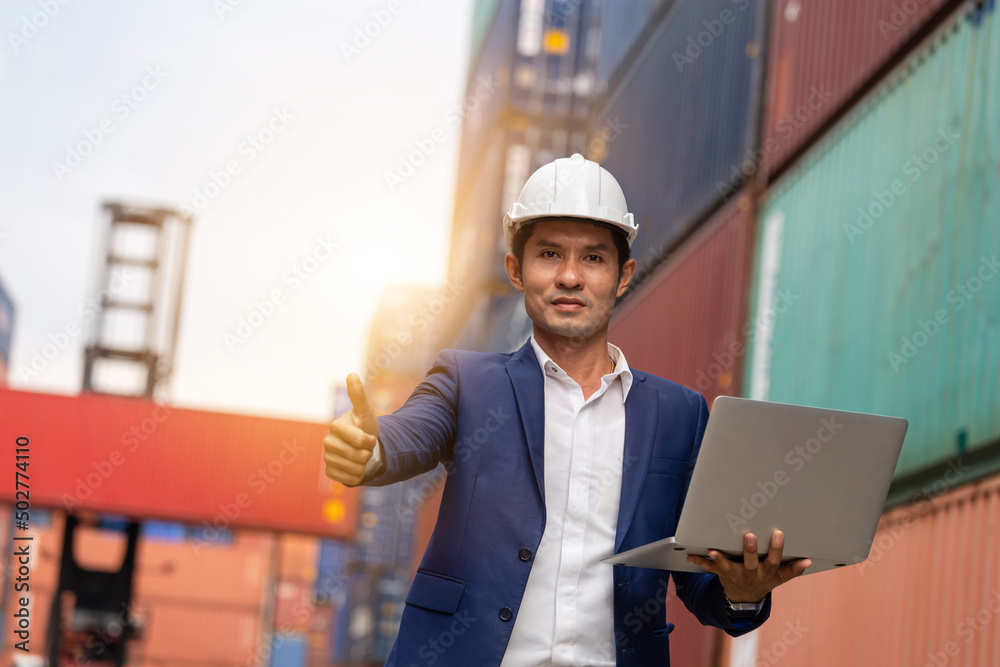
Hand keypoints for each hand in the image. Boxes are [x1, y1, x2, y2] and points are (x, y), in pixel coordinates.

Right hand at [323, 373, 378, 485]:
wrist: (362, 447)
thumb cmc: (364, 427)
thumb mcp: (365, 412)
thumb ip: (359, 396)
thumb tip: (351, 374)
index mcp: (336, 426)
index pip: (360, 440)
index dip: (370, 441)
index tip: (371, 437)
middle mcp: (328, 442)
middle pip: (358, 456)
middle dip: (367, 454)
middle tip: (365, 448)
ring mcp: (327, 458)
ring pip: (354, 469)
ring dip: (364, 465)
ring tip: (361, 457)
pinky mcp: (329, 472)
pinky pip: (348, 479)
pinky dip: (357, 476)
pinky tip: (355, 467)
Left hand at [685, 530, 810, 602]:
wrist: (745, 599)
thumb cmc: (764, 580)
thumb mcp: (780, 578)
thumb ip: (793, 570)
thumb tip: (809, 561)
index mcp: (766, 573)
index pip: (774, 560)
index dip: (777, 548)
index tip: (778, 533)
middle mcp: (750, 574)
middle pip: (751, 562)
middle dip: (751, 549)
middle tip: (750, 535)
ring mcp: (735, 574)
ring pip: (727, 567)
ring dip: (719, 559)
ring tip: (713, 550)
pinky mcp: (721, 574)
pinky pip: (709, 568)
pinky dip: (700, 562)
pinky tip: (690, 555)